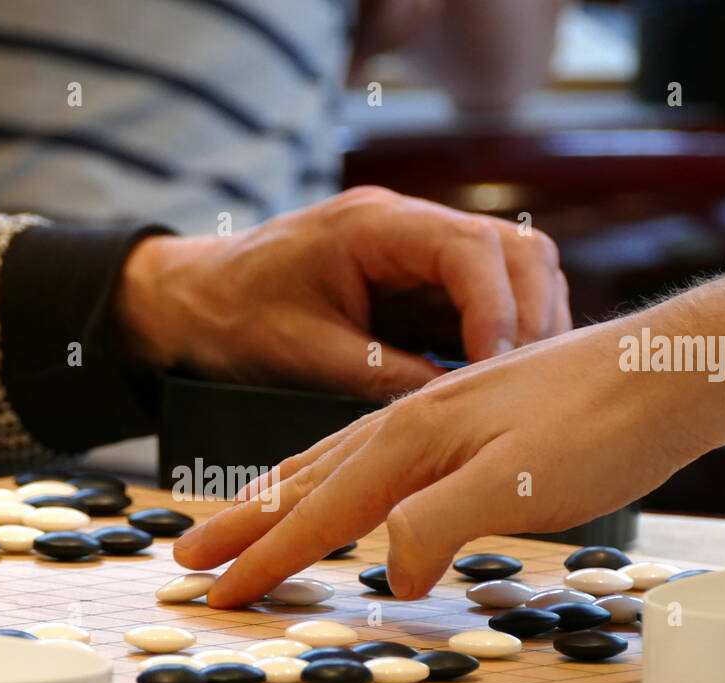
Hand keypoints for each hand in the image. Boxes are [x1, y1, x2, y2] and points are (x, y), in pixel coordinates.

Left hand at [112, 186, 569, 400]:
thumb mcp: (302, 354)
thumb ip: (378, 377)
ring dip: (526, 331)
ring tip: (521, 394)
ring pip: (511, 278)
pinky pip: (485, 307)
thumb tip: (450, 413)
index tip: (501, 370)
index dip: (499, 310)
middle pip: (512, 254)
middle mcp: (410, 229)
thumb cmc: (233, 316)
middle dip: (531, 319)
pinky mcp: (421, 290)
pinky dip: (502, 343)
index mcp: (376, 226)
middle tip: (529, 389)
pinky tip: (499, 390)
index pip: (470, 250)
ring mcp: (420, 257)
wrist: (193, 299)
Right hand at [173, 311, 722, 606]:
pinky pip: (368, 451)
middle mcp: (409, 424)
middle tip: (187, 555)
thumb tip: (388, 571)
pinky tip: (340, 481)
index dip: (266, 558)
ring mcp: (433, 417)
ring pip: (331, 461)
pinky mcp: (460, 419)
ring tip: (238, 517)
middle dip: (243, 524)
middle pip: (305, 481)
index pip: (320, 512)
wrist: (667, 367)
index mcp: (411, 442)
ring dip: (276, 495)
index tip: (218, 593)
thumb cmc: (602, 429)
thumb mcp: (521, 485)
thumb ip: (439, 523)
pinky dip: (329, 474)